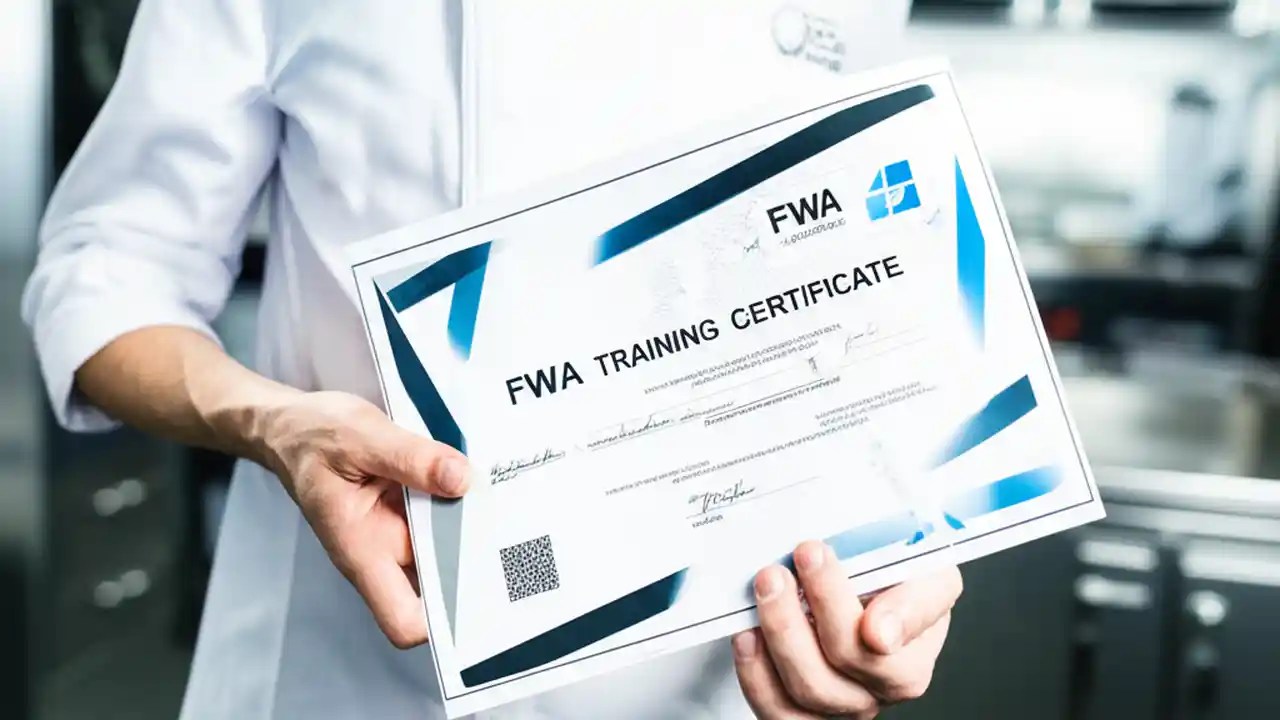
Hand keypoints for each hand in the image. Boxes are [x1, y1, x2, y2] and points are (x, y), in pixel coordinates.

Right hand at [259, 391, 469, 647]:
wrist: (294, 425)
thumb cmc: (312, 439)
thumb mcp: (361, 436)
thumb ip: (411, 458)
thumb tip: (459, 479)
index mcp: (362, 551)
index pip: (403, 620)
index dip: (442, 618)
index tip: (475, 590)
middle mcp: (383, 551)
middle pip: (441, 584)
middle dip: (472, 561)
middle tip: (502, 529)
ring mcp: (399, 532)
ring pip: (450, 547)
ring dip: (471, 525)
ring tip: (493, 493)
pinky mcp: (409, 510)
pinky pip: (446, 516)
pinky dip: (461, 500)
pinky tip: (473, 474)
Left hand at [733, 541, 961, 718]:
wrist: (865, 592)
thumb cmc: (894, 582)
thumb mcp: (922, 574)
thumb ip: (914, 596)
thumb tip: (879, 632)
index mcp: (916, 653)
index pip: (891, 636)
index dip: (858, 606)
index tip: (819, 558)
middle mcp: (883, 687)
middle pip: (844, 660)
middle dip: (804, 608)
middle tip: (779, 570)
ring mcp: (844, 704)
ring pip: (807, 690)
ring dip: (777, 633)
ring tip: (764, 589)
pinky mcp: (805, 712)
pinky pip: (778, 711)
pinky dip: (756, 672)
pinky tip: (747, 635)